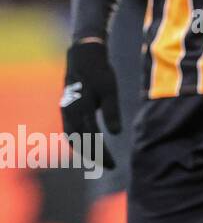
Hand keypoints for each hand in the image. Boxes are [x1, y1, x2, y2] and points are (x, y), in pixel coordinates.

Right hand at [61, 39, 120, 169]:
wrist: (84, 57)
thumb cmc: (100, 73)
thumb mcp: (110, 90)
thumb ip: (111, 112)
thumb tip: (116, 133)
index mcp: (81, 109)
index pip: (92, 138)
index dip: (102, 153)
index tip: (113, 165)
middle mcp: (70, 112)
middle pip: (80, 142)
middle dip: (94, 155)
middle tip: (109, 166)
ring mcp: (66, 110)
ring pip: (72, 137)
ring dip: (84, 149)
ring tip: (99, 158)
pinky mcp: (67, 108)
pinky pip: (71, 129)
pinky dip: (78, 140)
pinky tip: (89, 144)